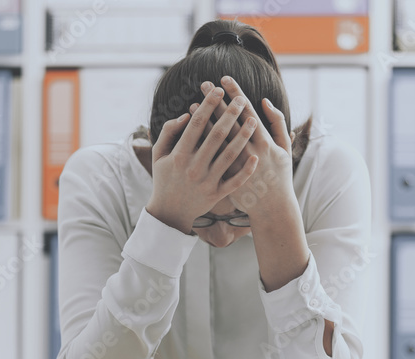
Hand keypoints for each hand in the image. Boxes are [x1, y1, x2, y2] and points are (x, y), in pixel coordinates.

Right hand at [145, 85, 258, 233]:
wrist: (169, 213)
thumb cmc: (164, 179)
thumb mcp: (158, 154)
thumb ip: (168, 132)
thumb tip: (186, 114)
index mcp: (179, 155)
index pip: (196, 124)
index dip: (208, 105)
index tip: (217, 90)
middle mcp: (194, 168)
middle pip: (216, 136)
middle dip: (229, 115)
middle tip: (241, 99)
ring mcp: (206, 182)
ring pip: (228, 156)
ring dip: (242, 137)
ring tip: (253, 120)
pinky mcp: (216, 195)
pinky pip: (234, 182)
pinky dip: (245, 170)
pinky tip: (255, 157)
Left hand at [191, 76, 296, 217]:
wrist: (272, 208)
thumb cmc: (280, 175)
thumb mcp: (285, 148)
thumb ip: (277, 123)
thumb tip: (264, 101)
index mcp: (265, 142)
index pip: (247, 111)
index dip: (235, 94)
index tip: (224, 79)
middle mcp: (249, 152)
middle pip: (229, 121)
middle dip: (216, 101)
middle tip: (204, 84)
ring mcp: (236, 166)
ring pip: (217, 138)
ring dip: (205, 120)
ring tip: (194, 104)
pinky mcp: (226, 178)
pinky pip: (210, 156)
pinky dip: (202, 142)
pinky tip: (194, 131)